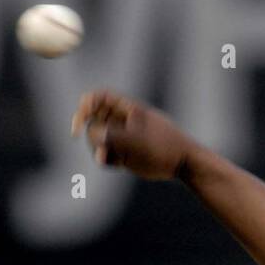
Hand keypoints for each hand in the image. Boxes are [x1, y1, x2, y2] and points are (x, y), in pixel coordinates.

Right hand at [71, 89, 196, 180]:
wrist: (183, 163)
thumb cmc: (165, 146)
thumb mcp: (139, 140)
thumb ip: (115, 137)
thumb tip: (92, 135)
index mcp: (126, 109)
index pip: (98, 98)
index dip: (86, 105)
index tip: (81, 118)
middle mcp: (121, 122)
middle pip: (93, 121)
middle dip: (93, 133)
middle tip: (104, 146)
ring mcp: (121, 138)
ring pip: (97, 140)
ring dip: (98, 149)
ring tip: (112, 158)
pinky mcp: (123, 154)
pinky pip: (105, 155)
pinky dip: (106, 160)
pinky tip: (120, 165)